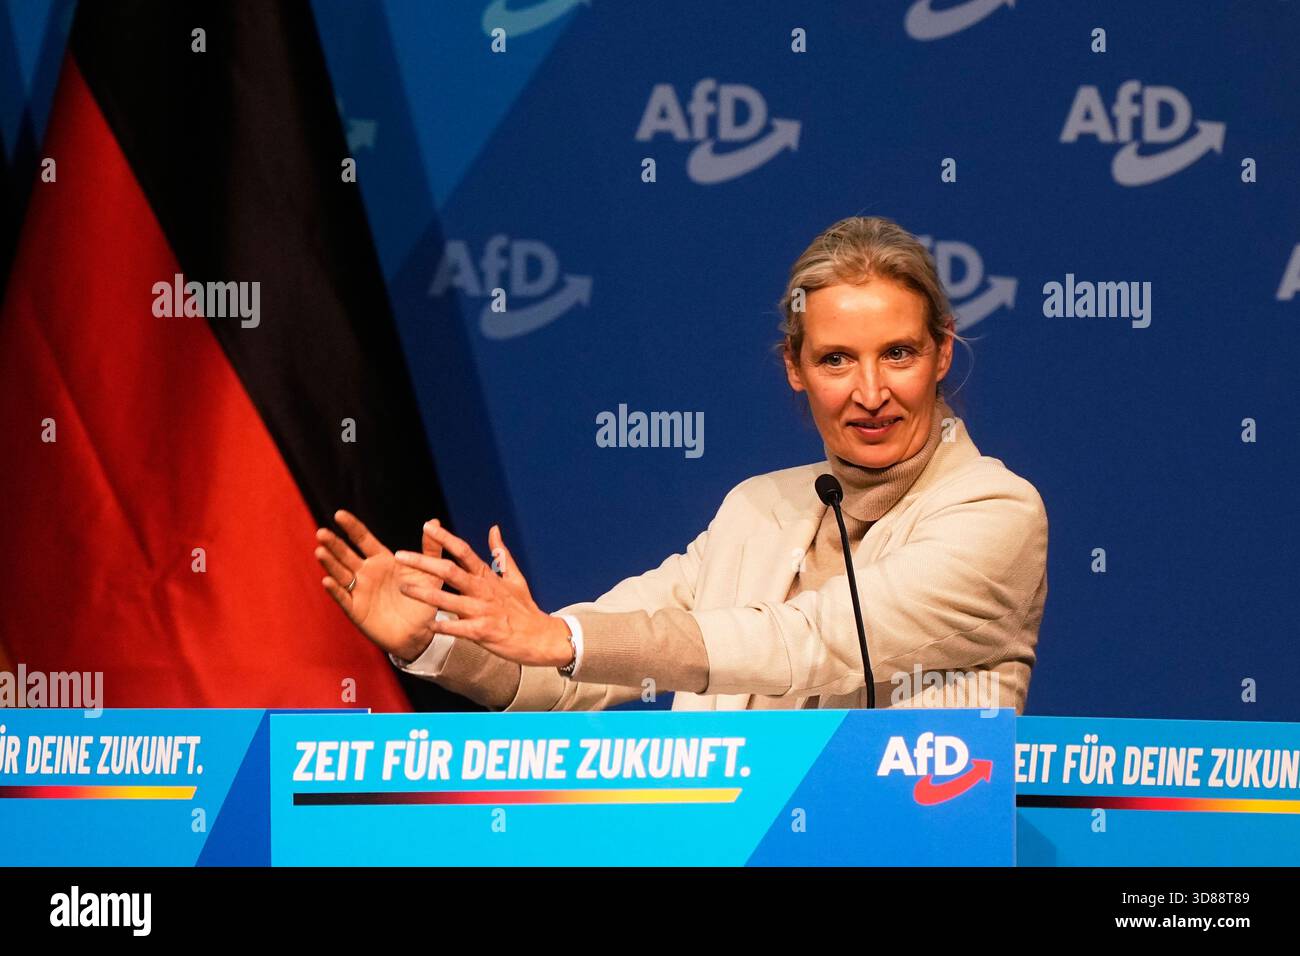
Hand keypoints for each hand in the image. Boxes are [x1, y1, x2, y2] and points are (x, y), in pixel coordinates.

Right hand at [314, 509, 448, 661]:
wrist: (421, 632)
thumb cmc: (424, 599)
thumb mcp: (430, 573)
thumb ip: (430, 549)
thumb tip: (434, 521)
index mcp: (382, 560)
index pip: (363, 539)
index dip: (352, 527)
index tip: (339, 514)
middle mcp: (367, 573)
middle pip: (346, 555)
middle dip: (334, 544)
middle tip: (322, 532)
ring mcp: (359, 591)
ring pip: (340, 573)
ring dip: (330, 563)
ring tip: (320, 551)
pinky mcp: (356, 610)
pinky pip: (344, 598)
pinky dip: (335, 590)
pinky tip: (326, 580)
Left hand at [393, 523, 573, 668]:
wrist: (542, 638)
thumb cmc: (525, 609)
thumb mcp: (516, 577)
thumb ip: (502, 554)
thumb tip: (494, 529)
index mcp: (488, 576)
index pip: (464, 551)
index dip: (445, 538)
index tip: (427, 527)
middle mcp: (483, 590)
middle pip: (449, 571)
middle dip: (423, 563)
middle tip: (400, 556)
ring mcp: (483, 611)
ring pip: (449, 599)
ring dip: (424, 594)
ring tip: (403, 588)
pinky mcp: (484, 632)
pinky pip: (458, 628)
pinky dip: (443, 626)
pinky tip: (428, 625)